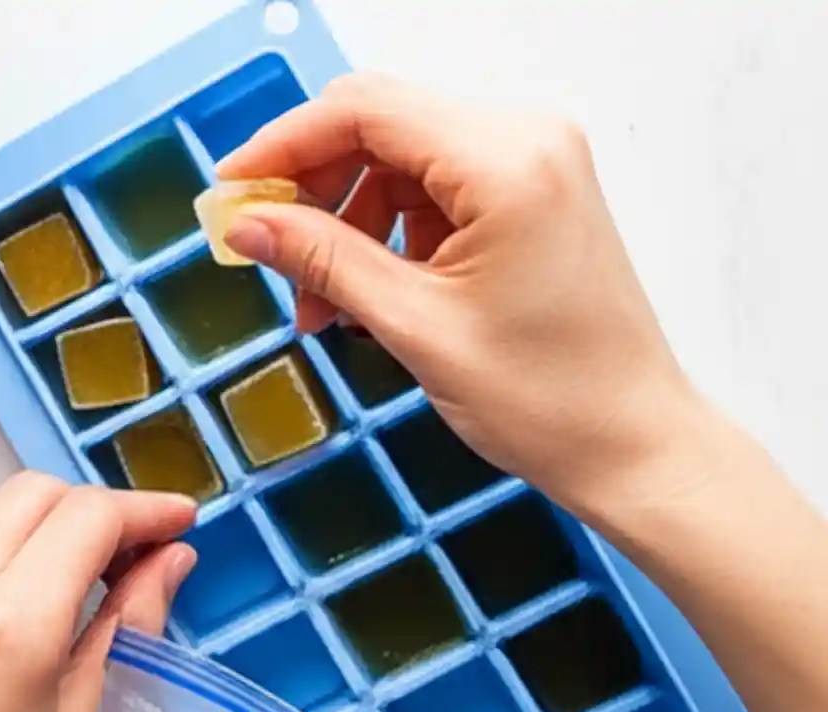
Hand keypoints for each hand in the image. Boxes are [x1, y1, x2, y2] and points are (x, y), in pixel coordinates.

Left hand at [0, 473, 196, 711]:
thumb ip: (122, 634)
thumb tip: (165, 565)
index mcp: (6, 633)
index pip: (88, 516)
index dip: (143, 510)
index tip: (174, 520)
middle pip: (31, 496)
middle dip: (88, 515)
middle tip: (128, 555)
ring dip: (27, 554)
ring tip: (51, 621)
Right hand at [221, 73, 827, 711]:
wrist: (635, 447)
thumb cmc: (547, 400)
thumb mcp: (414, 327)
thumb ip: (323, 260)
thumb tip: (244, 223)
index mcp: (506, 162)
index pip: (366, 111)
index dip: (284, 145)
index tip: (230, 192)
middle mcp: (526, 141)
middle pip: (381, 125)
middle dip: (313, 186)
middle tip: (264, 249)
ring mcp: (534, 165)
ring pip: (400, 160)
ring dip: (346, 221)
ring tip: (320, 303)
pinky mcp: (532, 196)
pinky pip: (433, 190)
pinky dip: (387, 233)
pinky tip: (366, 293)